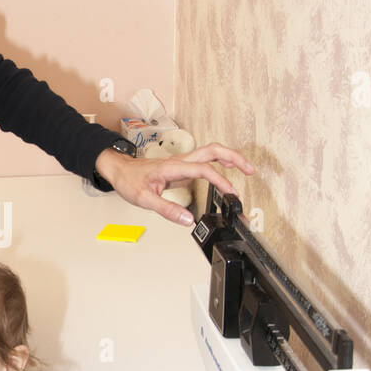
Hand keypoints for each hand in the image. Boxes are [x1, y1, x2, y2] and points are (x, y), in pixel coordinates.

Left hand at [95, 142, 254, 226]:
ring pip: (210, 152)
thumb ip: (167, 210)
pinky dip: (219, 163)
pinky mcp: (181, 166)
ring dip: (229, 157)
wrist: (120, 170)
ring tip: (246, 168)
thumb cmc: (130, 181)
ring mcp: (182, 162)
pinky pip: (204, 160)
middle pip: (213, 151)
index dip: (220, 180)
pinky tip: (226, 170)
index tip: (231, 192)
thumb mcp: (144, 199)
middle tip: (250, 170)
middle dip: (234, 158)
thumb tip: (188, 220)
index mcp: (173, 167)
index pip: (203, 169)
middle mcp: (180, 161)